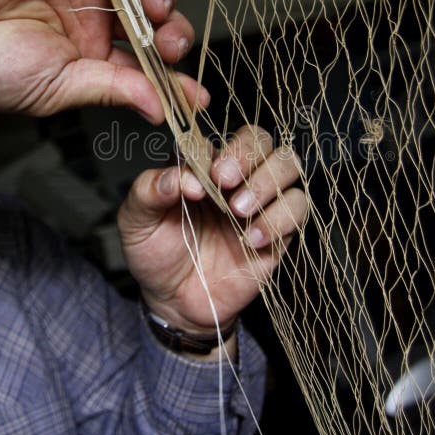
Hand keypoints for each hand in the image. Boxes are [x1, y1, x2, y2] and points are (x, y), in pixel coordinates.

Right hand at [0, 0, 203, 121]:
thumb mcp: (58, 89)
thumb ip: (111, 89)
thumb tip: (160, 109)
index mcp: (92, 57)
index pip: (145, 66)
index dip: (174, 79)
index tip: (196, 97)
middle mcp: (92, 18)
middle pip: (151, 20)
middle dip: (170, 33)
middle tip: (168, 45)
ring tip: (156, 8)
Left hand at [117, 125, 307, 339]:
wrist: (173, 302)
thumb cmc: (155, 252)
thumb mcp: (136, 220)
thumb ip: (150, 189)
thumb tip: (185, 178)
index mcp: (204, 164)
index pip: (227, 133)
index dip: (226, 146)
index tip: (211, 172)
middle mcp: (237, 177)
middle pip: (266, 142)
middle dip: (250, 156)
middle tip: (225, 184)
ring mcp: (261, 202)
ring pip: (289, 166)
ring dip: (267, 184)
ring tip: (238, 212)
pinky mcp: (280, 231)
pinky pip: (298, 208)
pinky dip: (279, 218)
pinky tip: (250, 239)